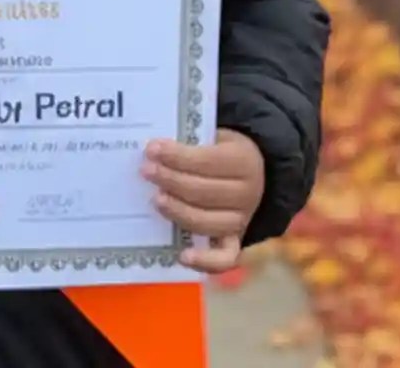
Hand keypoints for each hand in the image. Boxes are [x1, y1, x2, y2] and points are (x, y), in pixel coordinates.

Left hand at [140, 128, 264, 273]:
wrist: (253, 174)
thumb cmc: (220, 153)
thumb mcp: (212, 139)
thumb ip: (188, 144)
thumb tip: (153, 151)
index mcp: (244, 161)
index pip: (207, 161)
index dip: (178, 156)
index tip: (152, 149)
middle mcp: (247, 193)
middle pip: (204, 191)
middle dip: (171, 180)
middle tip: (146, 171)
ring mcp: (242, 220)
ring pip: (208, 222)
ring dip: (178, 212)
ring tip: (156, 199)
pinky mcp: (235, 241)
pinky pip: (224, 258)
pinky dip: (205, 261)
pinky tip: (182, 256)